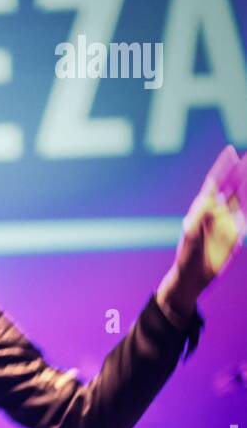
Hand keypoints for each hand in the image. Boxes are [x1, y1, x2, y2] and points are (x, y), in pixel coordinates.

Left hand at [157, 145, 246, 318]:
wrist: (193, 276)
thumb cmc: (186, 255)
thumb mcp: (190, 234)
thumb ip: (199, 215)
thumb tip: (209, 198)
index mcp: (203, 207)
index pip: (216, 181)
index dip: (223, 167)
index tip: (230, 151)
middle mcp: (217, 211)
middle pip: (232, 185)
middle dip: (241, 171)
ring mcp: (228, 221)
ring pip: (242, 198)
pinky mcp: (236, 233)